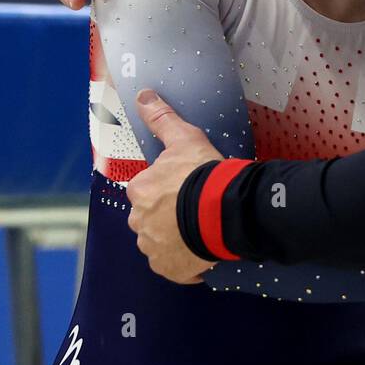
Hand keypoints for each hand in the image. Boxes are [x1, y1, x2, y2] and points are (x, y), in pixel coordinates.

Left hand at [125, 90, 222, 284]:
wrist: (224, 211)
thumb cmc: (203, 174)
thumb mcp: (185, 139)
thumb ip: (162, 118)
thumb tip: (143, 95)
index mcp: (139, 191)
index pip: (146, 191)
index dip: (167, 190)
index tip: (186, 190)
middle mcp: (139, 222)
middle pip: (150, 219)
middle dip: (168, 217)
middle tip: (195, 211)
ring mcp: (153, 248)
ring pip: (160, 243)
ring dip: (175, 240)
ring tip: (202, 232)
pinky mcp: (169, 269)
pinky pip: (173, 267)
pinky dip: (184, 262)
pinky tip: (202, 252)